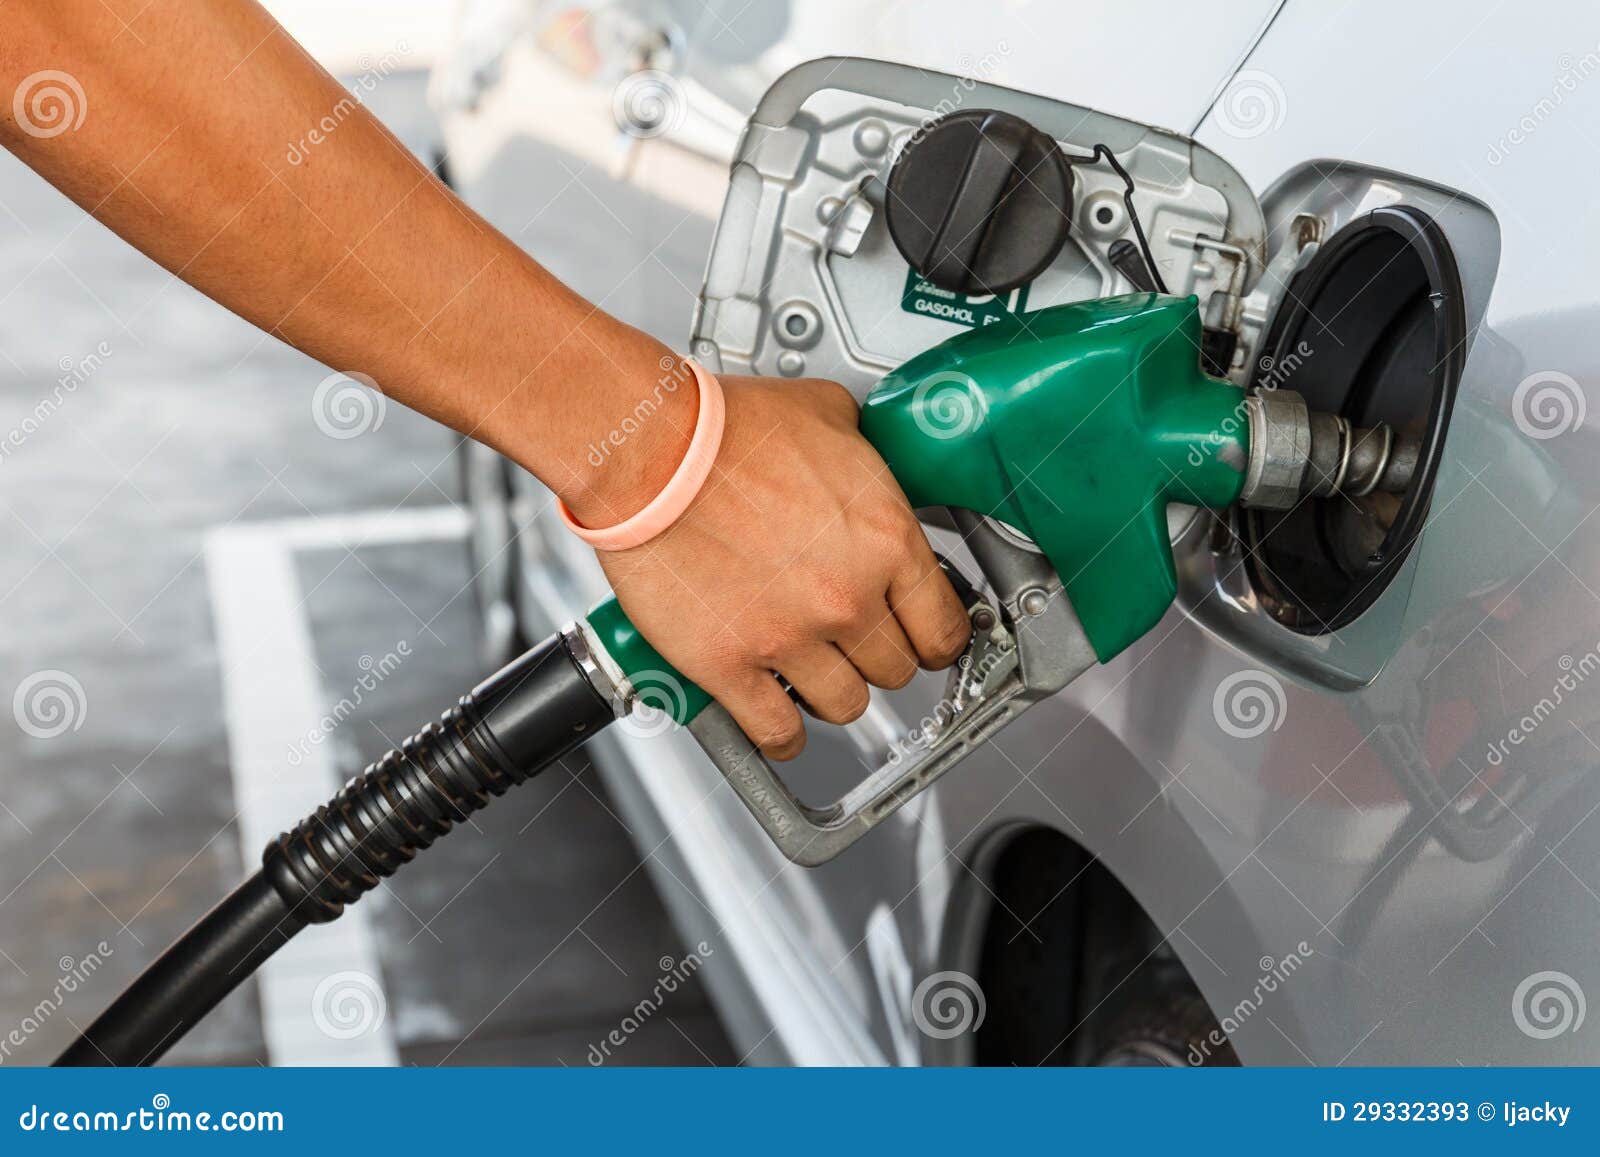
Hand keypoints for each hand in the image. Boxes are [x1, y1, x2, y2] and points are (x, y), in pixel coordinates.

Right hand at [591, 375, 971, 758]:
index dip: (936, 638)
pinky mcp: (731, 665)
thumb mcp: (827, 414)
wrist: (650, 451)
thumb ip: (862, 457)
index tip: (926, 641)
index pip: (944, 626)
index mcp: (885, 538)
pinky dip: (783, 735)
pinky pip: (777, 730)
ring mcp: (791, 638)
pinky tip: (782, 723)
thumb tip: (865, 467)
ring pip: (845, 705)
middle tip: (858, 645)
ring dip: (833, 694)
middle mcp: (848, 596)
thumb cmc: (725, 428)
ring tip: (815, 675)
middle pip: (896, 669)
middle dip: (879, 658)